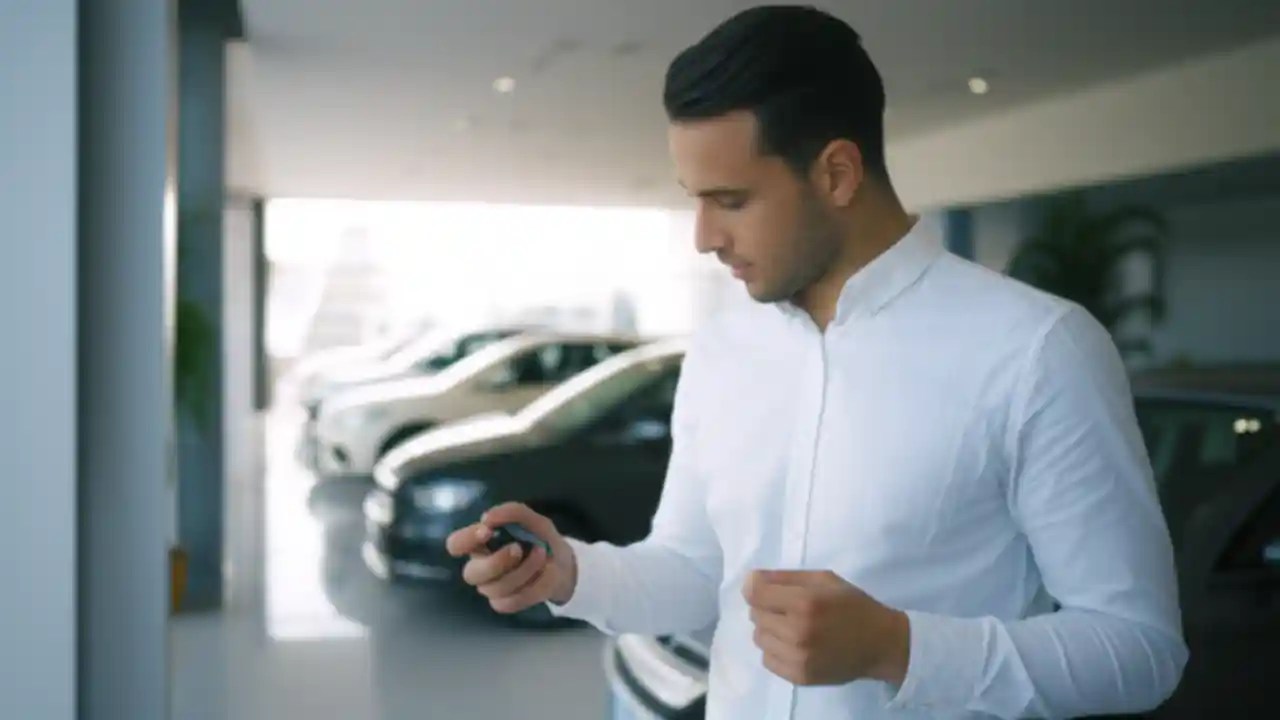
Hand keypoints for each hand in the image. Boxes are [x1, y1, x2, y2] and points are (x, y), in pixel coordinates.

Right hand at [445, 502, 577, 613]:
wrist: (564, 567)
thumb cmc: (541, 540)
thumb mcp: (534, 521)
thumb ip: (513, 512)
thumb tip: (487, 517)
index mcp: (481, 543)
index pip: (456, 544)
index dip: (466, 539)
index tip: (488, 531)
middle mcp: (480, 567)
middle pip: (471, 574)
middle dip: (497, 562)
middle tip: (519, 549)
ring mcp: (490, 588)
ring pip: (495, 589)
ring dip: (523, 572)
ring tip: (542, 556)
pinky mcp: (504, 603)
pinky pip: (510, 602)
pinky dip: (532, 589)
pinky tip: (543, 576)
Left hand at [743, 569, 909, 686]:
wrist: (880, 644)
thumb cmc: (853, 605)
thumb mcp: (823, 579)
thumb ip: (785, 577)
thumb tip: (750, 580)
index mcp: (805, 602)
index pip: (754, 593)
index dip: (755, 587)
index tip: (763, 587)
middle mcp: (798, 631)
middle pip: (755, 614)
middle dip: (767, 607)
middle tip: (789, 607)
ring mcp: (797, 657)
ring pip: (759, 637)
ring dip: (770, 629)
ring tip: (792, 626)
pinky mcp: (799, 676)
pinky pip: (767, 659)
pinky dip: (775, 649)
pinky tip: (794, 644)